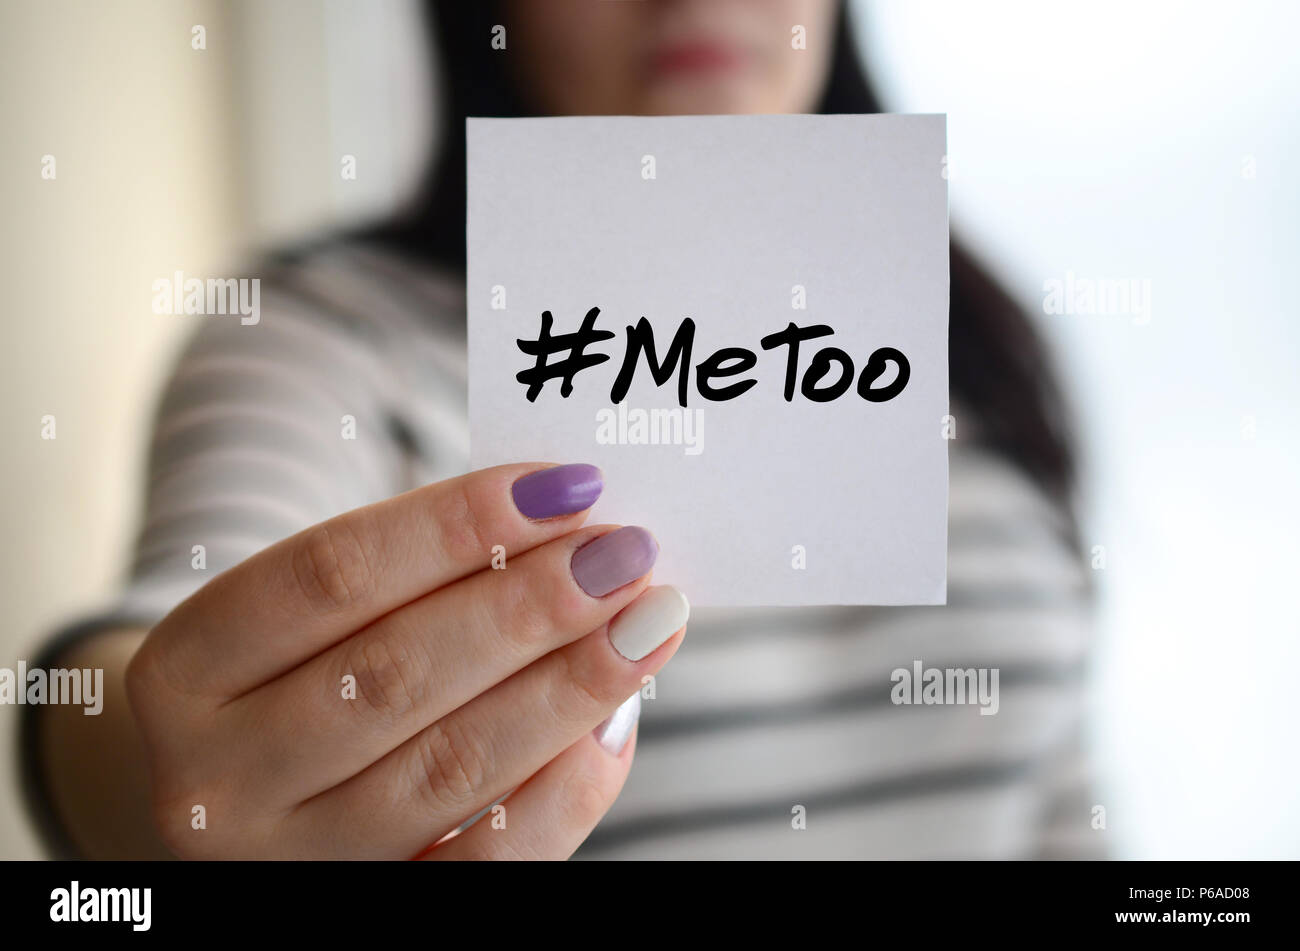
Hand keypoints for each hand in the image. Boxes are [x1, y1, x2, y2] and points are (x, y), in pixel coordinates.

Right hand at [124, 462, 687, 858]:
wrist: (238, 795)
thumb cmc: (296, 672)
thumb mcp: (311, 614)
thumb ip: (415, 572)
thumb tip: (569, 529)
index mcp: (183, 670)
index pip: (331, 575)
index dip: (457, 523)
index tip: (566, 485)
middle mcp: (217, 779)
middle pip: (396, 673)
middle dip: (531, 605)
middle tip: (623, 552)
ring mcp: (289, 862)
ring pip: (452, 766)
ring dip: (569, 684)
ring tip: (647, 619)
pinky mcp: (369, 910)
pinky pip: (491, 863)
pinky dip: (568, 786)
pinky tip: (618, 717)